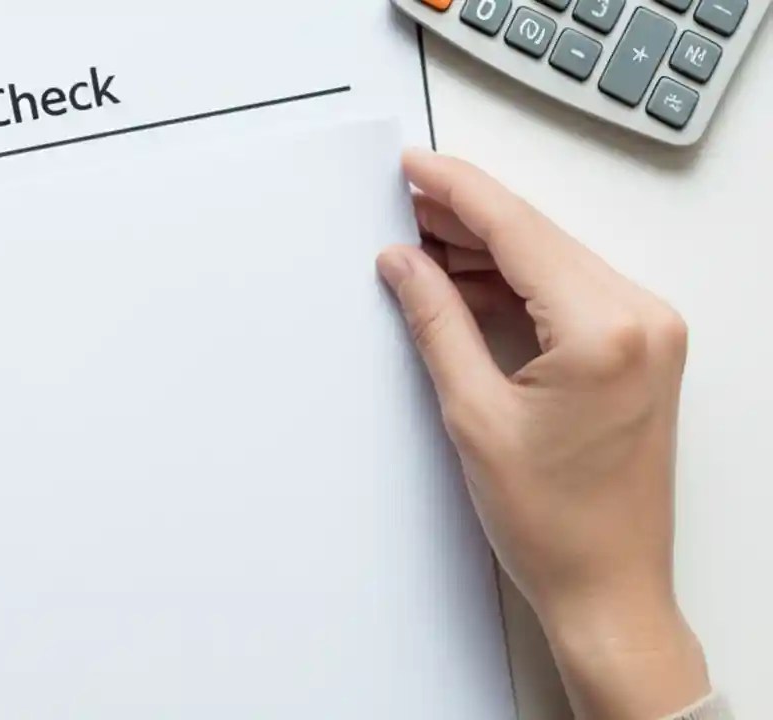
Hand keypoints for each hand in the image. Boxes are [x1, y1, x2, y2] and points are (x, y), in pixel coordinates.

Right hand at [378, 151, 707, 718]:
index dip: (457, 191)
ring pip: (551, 262)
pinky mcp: (639, 351)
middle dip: (465, 218)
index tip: (414, 167)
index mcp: (607, 328)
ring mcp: (647, 333)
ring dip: (487, 251)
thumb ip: (436, 321)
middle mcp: (641, 317)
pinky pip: (567, 294)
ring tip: (418, 243)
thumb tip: (403, 262)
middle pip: (537, 237)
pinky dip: (515, 284)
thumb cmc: (556, 523)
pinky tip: (464, 281)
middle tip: (401, 204)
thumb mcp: (474, 415)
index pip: (519, 231)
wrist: (609, 588)